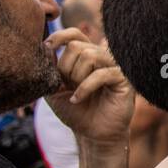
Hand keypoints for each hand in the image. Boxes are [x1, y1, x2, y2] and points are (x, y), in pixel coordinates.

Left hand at [43, 29, 133, 145]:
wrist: (91, 134)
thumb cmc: (75, 111)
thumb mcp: (54, 88)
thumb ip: (50, 68)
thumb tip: (43, 47)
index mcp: (86, 56)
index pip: (74, 34)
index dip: (59, 36)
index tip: (46, 48)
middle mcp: (102, 58)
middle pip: (77, 46)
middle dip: (66, 68)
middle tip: (67, 86)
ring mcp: (114, 67)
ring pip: (89, 56)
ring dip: (76, 78)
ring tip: (75, 93)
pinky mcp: (123, 79)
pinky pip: (100, 74)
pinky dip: (84, 88)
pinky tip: (77, 99)